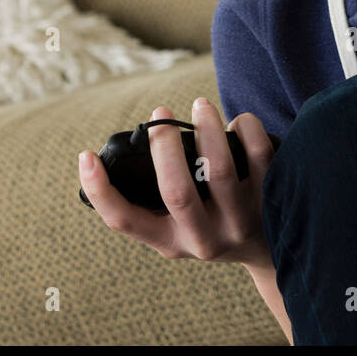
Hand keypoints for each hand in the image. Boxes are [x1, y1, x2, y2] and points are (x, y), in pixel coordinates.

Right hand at [79, 98, 275, 267]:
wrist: (270, 250)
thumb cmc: (210, 223)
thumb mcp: (176, 226)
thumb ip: (151, 199)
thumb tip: (120, 150)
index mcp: (168, 241)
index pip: (124, 221)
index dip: (100, 189)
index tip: (86, 155)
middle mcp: (202, 239)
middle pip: (176, 192)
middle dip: (164, 145)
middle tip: (160, 113)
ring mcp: (238, 223)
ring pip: (219, 170)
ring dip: (207, 129)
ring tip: (201, 105)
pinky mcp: (269, 202)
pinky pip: (259, 157)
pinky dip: (246, 130)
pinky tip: (239, 121)